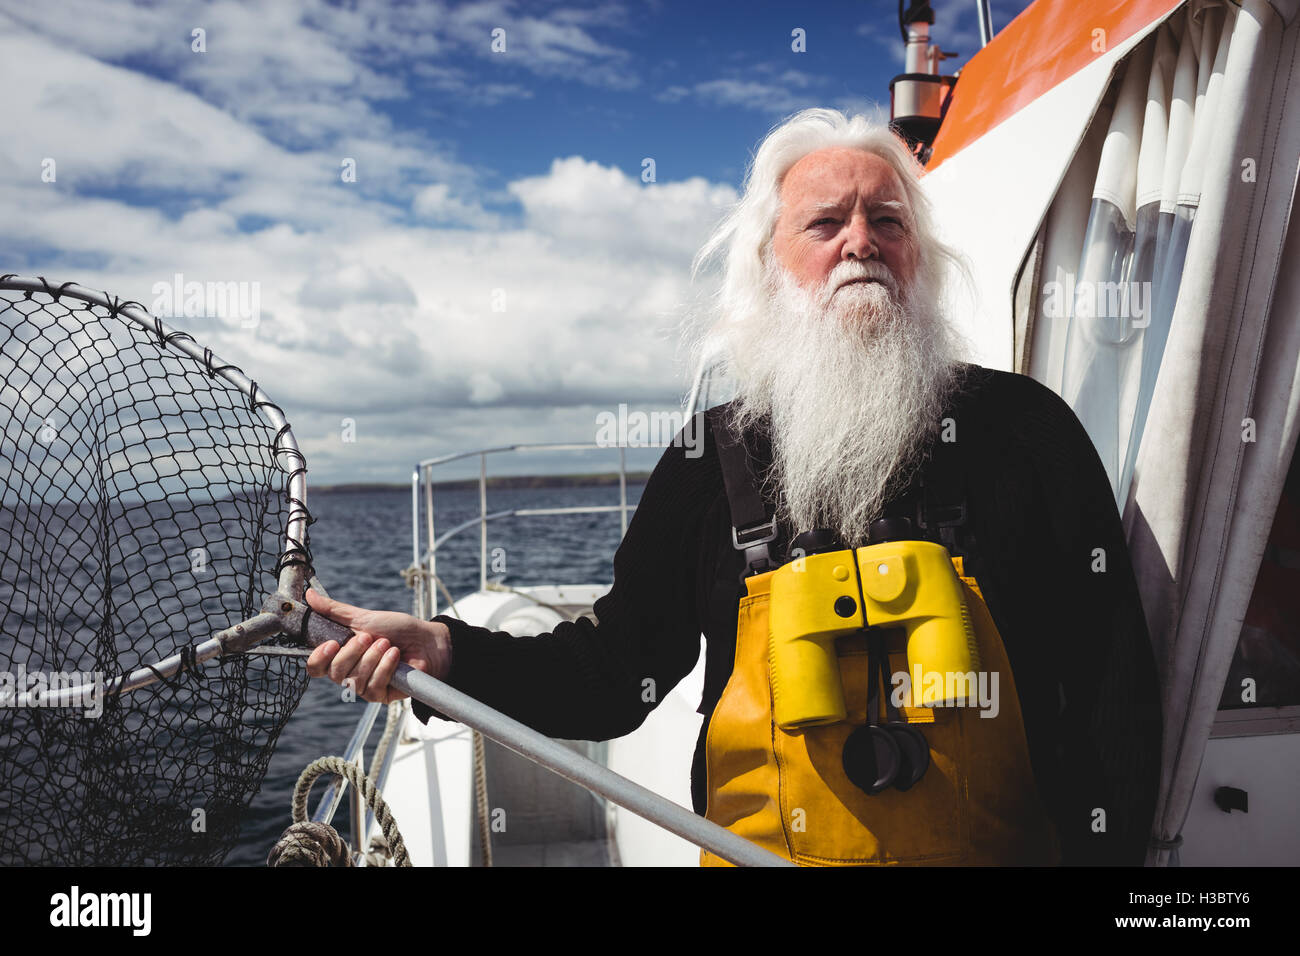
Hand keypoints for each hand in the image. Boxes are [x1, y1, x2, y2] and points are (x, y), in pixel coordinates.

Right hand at [304, 588, 451, 702]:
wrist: (427, 641)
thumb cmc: (396, 629)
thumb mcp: (363, 617)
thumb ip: (334, 610)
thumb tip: (308, 595)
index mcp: (340, 656)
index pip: (316, 667)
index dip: (318, 658)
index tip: (331, 644)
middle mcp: (349, 674)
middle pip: (334, 672)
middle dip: (353, 652)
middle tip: (370, 637)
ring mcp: (364, 687)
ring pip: (354, 679)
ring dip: (373, 657)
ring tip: (388, 644)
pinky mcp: (381, 695)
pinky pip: (373, 686)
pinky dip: (385, 667)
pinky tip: (395, 656)